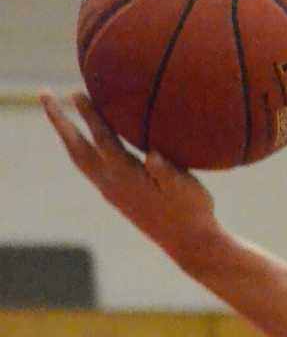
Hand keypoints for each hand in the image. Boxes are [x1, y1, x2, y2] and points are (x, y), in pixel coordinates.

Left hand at [40, 91, 217, 260]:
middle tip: (42, 93)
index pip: (102, 140)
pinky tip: (85, 142)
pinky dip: (81, 148)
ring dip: (67, 134)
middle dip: (59, 120)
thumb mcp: (187, 189)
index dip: (90, 115)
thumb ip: (168, 172)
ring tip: (57, 115)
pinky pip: (90, 166)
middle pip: (76, 147)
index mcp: (126, 178)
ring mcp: (111, 192)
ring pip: (80, 158)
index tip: (75, 92)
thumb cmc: (193, 211)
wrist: (189, 244)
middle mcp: (111, 184)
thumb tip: (153, 157)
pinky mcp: (116, 197)